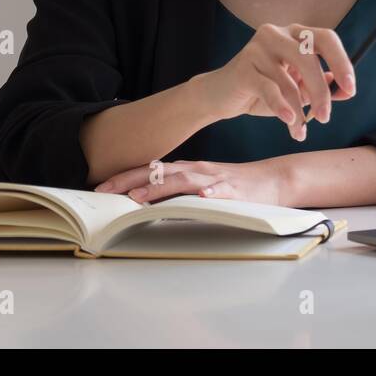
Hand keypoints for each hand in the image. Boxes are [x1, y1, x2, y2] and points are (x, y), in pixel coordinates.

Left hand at [93, 159, 285, 204]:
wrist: (274, 180)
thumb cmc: (235, 186)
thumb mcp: (202, 185)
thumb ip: (178, 192)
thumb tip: (147, 205)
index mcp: (188, 170)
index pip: (151, 171)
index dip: (125, 177)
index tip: (101, 186)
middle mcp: (198, 171)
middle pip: (160, 173)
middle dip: (131, 181)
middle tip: (106, 190)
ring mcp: (216, 180)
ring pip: (184, 181)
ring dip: (160, 189)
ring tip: (139, 198)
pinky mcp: (236, 191)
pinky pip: (221, 192)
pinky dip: (211, 194)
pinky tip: (201, 199)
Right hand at [198, 23, 355, 141]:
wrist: (220, 96)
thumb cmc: (263, 91)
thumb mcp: (296, 90)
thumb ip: (320, 87)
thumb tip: (345, 91)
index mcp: (295, 34)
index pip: (326, 39)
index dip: (342, 63)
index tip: (350, 89)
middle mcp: (277, 34)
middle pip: (309, 57)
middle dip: (321, 90)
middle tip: (326, 117)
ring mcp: (258, 48)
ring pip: (289, 80)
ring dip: (298, 111)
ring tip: (300, 131)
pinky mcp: (243, 67)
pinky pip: (270, 89)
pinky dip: (282, 108)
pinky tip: (289, 122)